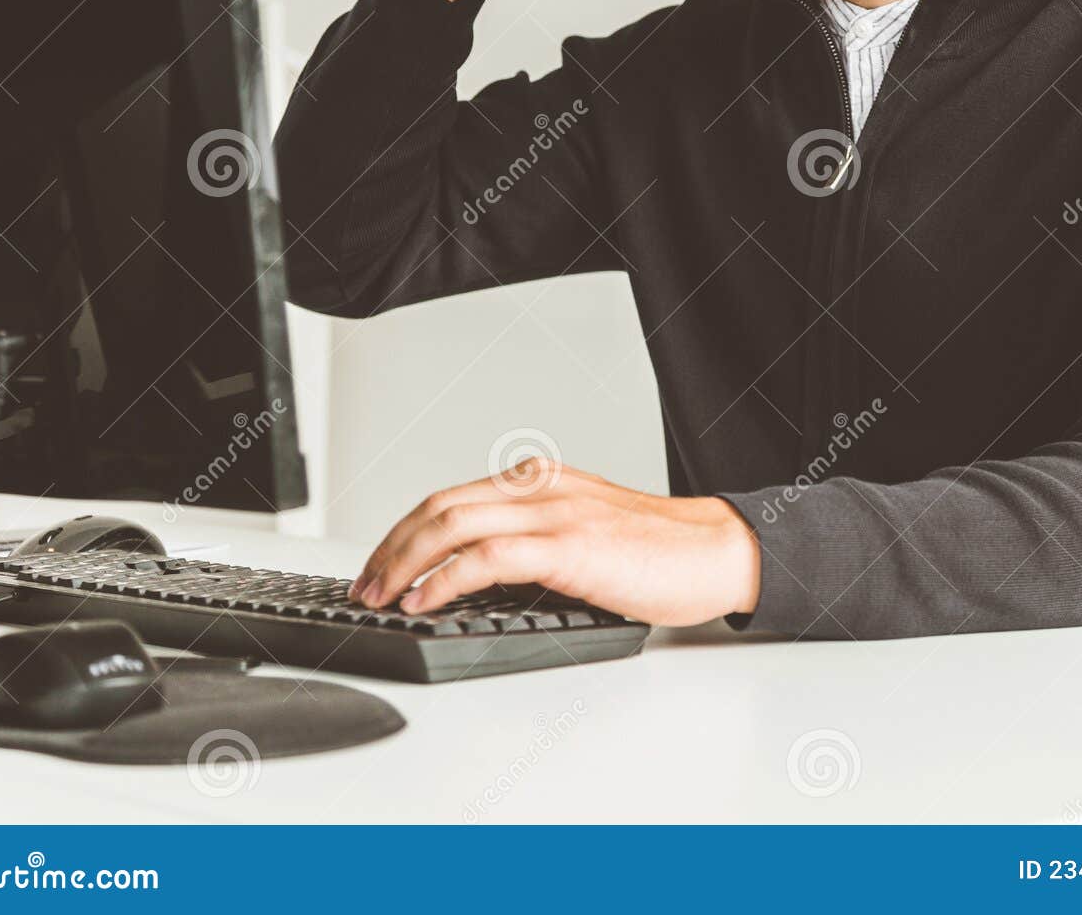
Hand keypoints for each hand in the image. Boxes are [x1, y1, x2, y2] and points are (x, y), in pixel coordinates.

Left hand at [349, 461, 761, 626]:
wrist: (716, 551)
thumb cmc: (659, 551)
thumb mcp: (585, 530)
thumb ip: (536, 538)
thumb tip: (478, 578)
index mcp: (541, 480)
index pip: (450, 498)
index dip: (403, 533)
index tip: (380, 567)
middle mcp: (540, 488)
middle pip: (438, 506)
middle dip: (390, 548)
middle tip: (365, 586)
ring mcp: (554, 513)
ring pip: (452, 525)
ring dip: (404, 564)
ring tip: (382, 597)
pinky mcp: (569, 547)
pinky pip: (488, 558)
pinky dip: (445, 579)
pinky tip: (425, 601)